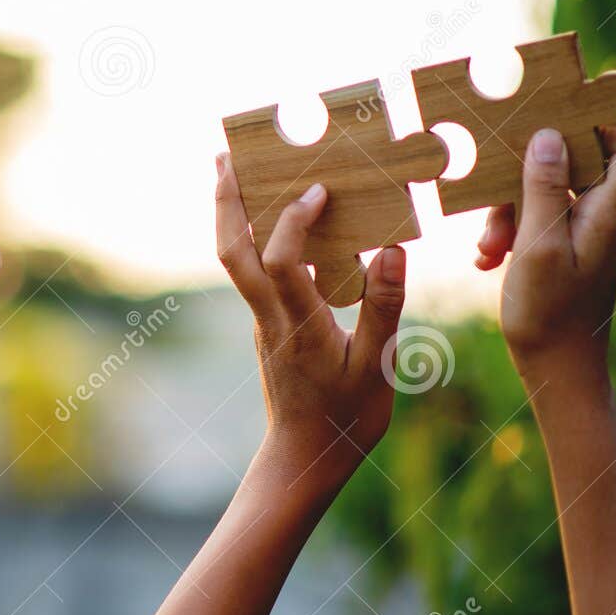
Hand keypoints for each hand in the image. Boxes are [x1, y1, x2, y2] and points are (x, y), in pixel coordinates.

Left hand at [214, 153, 405, 492]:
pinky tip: (279, 221)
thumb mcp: (378, 367)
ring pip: (236, 259)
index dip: (294, 222)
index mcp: (298, 325)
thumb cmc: (346, 418)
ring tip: (237, 171)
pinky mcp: (269, 324)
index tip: (318, 191)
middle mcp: (270, 317)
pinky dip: (258, 238)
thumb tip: (391, 249)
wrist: (304, 458)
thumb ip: (383, 307)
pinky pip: (256, 271)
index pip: (282, 262)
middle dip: (226, 201)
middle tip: (225, 156)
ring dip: (232, 214)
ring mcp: (264, 320)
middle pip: (232, 251)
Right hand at [474, 125, 615, 384]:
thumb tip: (548, 136)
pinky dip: (513, 234)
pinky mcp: (567, 252)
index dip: (600, 129)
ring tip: (487, 248)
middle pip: (574, 169)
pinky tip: (488, 260)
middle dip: (526, 181)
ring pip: (548, 197)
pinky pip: (540, 223)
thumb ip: (543, 189)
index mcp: (608, 215)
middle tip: (493, 210)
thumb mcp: (537, 245)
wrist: (558, 372)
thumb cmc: (548, 314)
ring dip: (510, 214)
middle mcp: (604, 220)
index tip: (551, 130)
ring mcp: (586, 237)